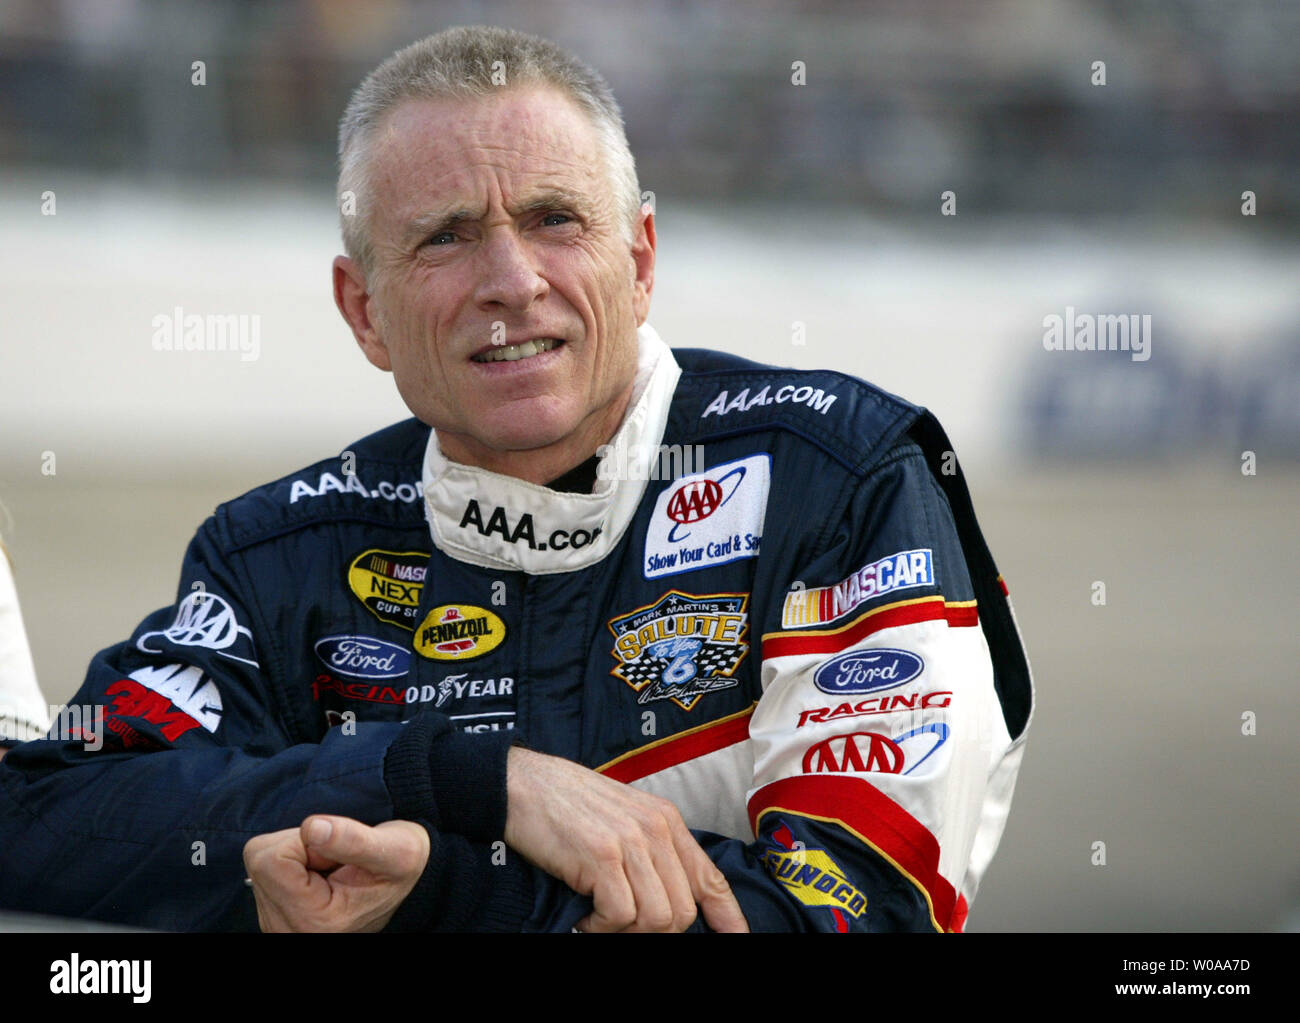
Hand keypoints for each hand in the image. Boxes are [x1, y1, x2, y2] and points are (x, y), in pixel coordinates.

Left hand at [242, 815, 429, 931]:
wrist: (407, 882)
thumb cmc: (402, 864)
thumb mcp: (394, 850)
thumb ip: (352, 839)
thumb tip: (311, 827)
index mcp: (313, 921)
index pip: (270, 860)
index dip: (304, 843)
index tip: (337, 855)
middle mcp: (287, 930)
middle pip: (261, 860)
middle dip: (298, 847)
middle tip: (335, 861)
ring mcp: (276, 925)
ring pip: (260, 861)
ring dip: (295, 854)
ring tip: (331, 868)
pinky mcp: (271, 915)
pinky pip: (263, 869)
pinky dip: (290, 863)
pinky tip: (319, 875)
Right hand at [504, 747, 747, 932]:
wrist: (523, 784)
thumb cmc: (568, 806)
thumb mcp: (623, 820)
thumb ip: (652, 852)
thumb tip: (669, 903)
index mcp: (667, 820)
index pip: (710, 878)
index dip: (728, 918)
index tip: (738, 940)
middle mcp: (656, 829)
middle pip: (682, 912)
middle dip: (653, 932)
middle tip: (618, 923)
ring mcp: (631, 842)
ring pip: (656, 919)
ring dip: (624, 931)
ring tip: (597, 915)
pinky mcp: (603, 856)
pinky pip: (620, 917)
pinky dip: (599, 927)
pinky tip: (582, 914)